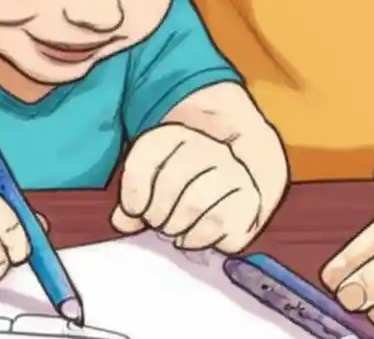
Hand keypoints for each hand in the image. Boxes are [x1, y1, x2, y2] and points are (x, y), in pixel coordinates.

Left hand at [111, 123, 267, 252]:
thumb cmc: (186, 179)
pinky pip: (218, 230)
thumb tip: (123, 221)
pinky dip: (198, 239)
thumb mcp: (156, 174)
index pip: (148, 158)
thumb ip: (135, 194)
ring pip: (194, 207)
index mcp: (181, 134)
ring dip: (176, 227)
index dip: (133, 192)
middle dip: (156, 214)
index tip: (134, 209)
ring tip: (174, 229)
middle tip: (157, 222)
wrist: (237, 171)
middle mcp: (212, 149)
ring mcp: (235, 174)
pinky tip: (193, 235)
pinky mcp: (250, 203)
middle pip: (170, 185)